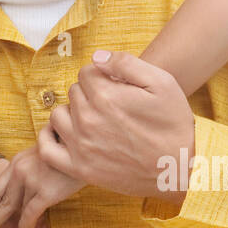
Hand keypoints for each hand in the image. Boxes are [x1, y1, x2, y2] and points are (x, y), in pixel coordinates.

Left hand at [0, 145, 81, 227]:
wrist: (83, 145)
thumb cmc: (67, 151)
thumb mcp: (42, 157)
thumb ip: (33, 171)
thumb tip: (32, 185)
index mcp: (17, 162)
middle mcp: (19, 171)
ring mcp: (30, 181)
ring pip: (12, 210)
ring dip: (1, 227)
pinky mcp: (44, 192)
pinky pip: (29, 217)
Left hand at [37, 51, 194, 201]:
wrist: (180, 170)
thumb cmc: (174, 125)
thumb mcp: (162, 83)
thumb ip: (127, 63)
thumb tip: (96, 58)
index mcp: (106, 96)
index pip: (86, 72)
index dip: (103, 77)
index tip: (118, 89)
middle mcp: (88, 120)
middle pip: (74, 92)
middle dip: (90, 94)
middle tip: (112, 106)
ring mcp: (81, 146)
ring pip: (58, 115)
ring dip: (72, 113)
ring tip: (94, 120)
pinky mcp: (80, 168)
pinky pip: (47, 149)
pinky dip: (50, 138)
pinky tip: (65, 134)